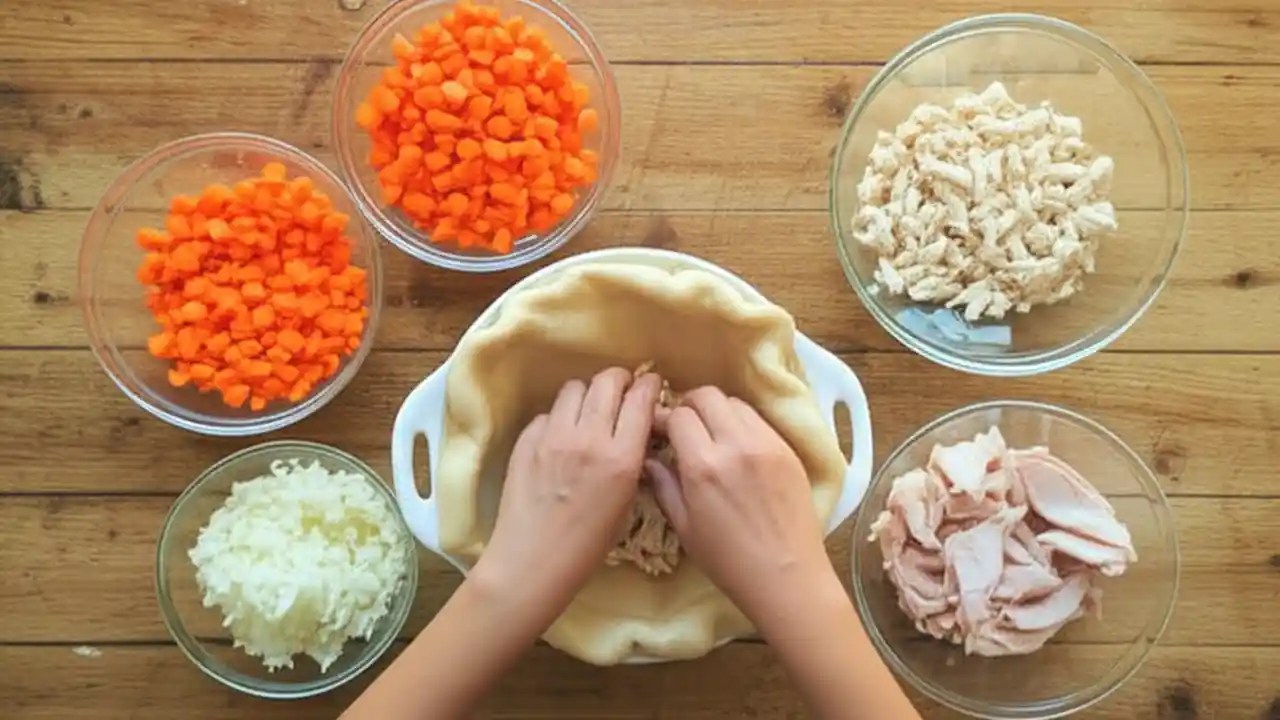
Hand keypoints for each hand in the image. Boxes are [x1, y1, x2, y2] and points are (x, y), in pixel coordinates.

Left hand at [476, 368, 661, 612]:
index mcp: (621, 458)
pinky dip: (560, 418)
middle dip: (620, 380)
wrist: (533, 561)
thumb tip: (635, 433)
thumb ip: (632, 462)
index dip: (650, 385)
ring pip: (575, 388)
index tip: (651, 385)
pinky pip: (549, 413)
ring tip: (590, 410)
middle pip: (608, 381)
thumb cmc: (588, 546)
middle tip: (622, 390)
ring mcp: (553, 436)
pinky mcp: (526, 441)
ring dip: (588, 394)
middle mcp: (589, 438)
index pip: (641, 399)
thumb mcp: (626, 504)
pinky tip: (561, 438)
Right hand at [649, 386, 831, 628]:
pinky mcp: (788, 450)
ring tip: (711, 433)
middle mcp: (735, 444)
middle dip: (689, 405)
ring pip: (735, 403)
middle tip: (683, 426)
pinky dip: (742, 423)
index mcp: (703, 465)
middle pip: (707, 396)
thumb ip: (664, 486)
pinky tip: (737, 446)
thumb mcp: (685, 527)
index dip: (664, 419)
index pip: (678, 416)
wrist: (787, 577)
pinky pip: (759, 420)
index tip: (659, 431)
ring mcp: (766, 444)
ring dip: (717, 411)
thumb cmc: (729, 561)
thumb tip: (649, 459)